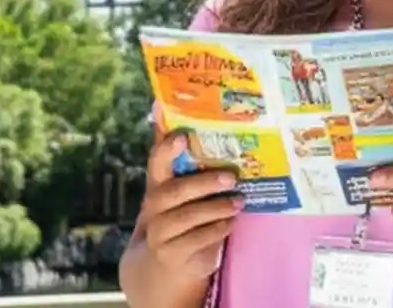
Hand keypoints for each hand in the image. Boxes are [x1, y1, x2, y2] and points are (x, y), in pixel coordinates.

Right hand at [137, 131, 243, 278]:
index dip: (166, 150)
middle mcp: (153, 209)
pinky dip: (217, 229)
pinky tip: (231, 222)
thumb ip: (186, 164)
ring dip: (217, 207)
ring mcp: (159, 234)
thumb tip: (197, 127)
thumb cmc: (180, 217)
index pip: (156, 163)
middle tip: (232, 177)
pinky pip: (196, 240)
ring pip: (187, 216)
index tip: (182, 136)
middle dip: (204, 183)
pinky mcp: (171, 255)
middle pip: (173, 192)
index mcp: (156, 186)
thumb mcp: (181, 192)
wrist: (163, 264)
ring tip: (239, 201)